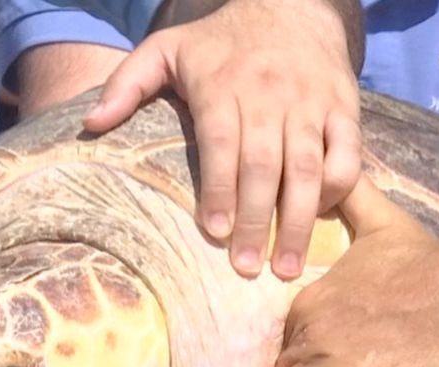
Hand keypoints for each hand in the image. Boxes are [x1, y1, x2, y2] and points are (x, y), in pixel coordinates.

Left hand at [83, 0, 360, 278]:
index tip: (215, 232)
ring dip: (298, 220)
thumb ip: (126, 84)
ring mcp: (310, 104)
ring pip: (307, 167)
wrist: (292, 4)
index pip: (222, 144)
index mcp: (222, 87)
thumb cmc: (219, 41)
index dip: (220, 189)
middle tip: (246, 267)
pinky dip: (336, 189)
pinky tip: (318, 219)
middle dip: (257, 220)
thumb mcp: (165, 48)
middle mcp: (269, 97)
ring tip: (287, 267)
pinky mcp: (343, 109)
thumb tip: (91, 124)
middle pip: (264, 165)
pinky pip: (348, 155)